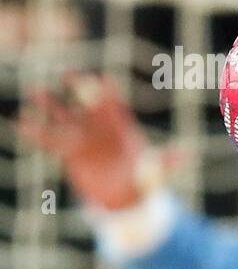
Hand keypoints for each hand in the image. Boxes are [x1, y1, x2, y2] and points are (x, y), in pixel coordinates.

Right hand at [17, 73, 171, 210]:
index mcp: (122, 128)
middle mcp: (101, 128)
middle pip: (88, 103)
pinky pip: (50, 141)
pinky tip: (21, 123)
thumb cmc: (143, 179)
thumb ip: (165, 161)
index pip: (116, 107)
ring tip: (35, 90)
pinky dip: (37, 133)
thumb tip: (186, 153)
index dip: (111, 94)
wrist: (124, 197)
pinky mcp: (69, 152)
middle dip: (78, 88)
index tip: (104, 79)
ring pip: (65, 117)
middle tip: (66, 71)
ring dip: (51, 105)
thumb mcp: (155, 172)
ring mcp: (83, 138)